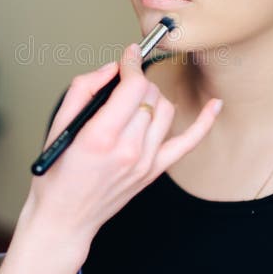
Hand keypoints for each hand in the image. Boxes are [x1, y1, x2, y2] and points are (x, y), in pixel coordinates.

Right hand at [23, 44, 220, 249]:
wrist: (65, 217)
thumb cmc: (58, 176)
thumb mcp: (58, 124)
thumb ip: (83, 89)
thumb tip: (110, 69)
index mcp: (102, 136)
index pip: (134, 86)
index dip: (132, 64)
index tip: (128, 56)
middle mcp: (128, 149)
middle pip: (150, 95)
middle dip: (137, 81)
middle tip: (123, 81)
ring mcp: (146, 162)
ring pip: (166, 109)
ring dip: (153, 96)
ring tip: (137, 98)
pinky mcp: (155, 171)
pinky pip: (189, 142)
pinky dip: (205, 122)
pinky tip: (215, 105)